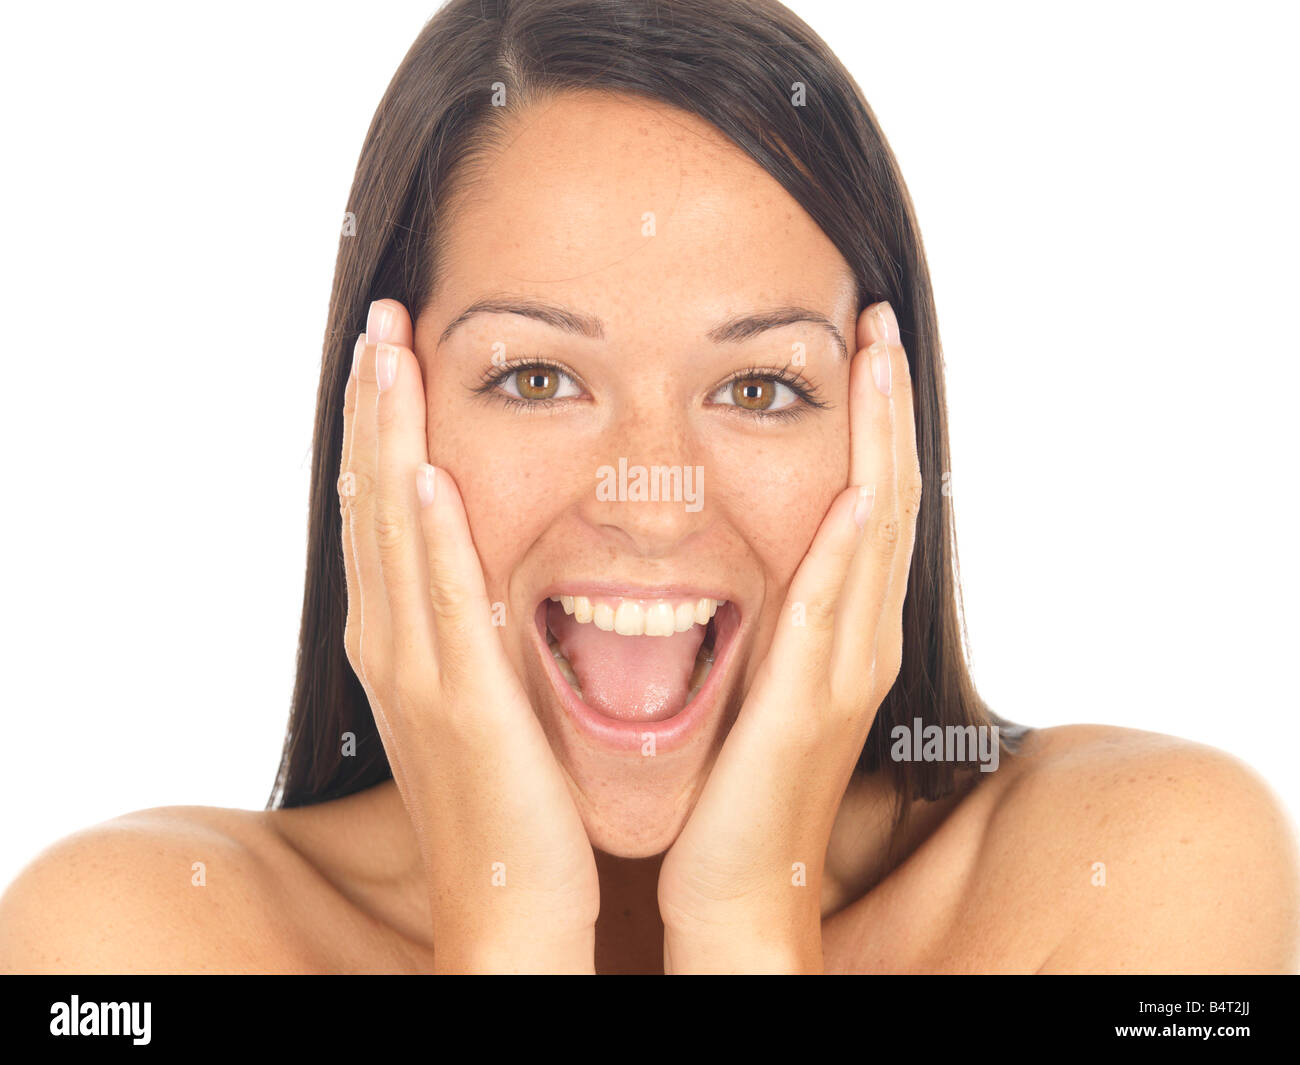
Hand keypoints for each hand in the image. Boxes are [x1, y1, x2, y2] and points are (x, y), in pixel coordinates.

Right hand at [338, 299, 599, 972]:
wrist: (511, 898)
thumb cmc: (505, 794)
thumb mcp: (477, 691)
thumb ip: (472, 622)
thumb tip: (487, 557)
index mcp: (400, 637)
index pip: (381, 507)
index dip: (380, 423)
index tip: (390, 350)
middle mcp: (392, 643)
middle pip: (372, 500)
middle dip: (375, 405)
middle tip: (381, 318)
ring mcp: (417, 672)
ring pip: (394, 532)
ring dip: (390, 437)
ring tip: (389, 353)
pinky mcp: (459, 703)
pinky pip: (442, 605)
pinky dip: (429, 537)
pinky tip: (427, 472)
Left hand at [657, 301, 921, 972]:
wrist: (740, 885)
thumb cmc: (737, 786)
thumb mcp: (756, 681)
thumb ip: (766, 619)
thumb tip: (747, 558)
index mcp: (842, 631)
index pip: (867, 504)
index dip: (872, 426)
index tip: (861, 349)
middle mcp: (859, 639)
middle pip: (887, 498)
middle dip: (886, 409)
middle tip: (878, 322)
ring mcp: (844, 669)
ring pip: (875, 532)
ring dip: (878, 441)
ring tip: (875, 358)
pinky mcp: (809, 702)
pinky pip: (831, 605)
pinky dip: (844, 540)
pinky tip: (849, 482)